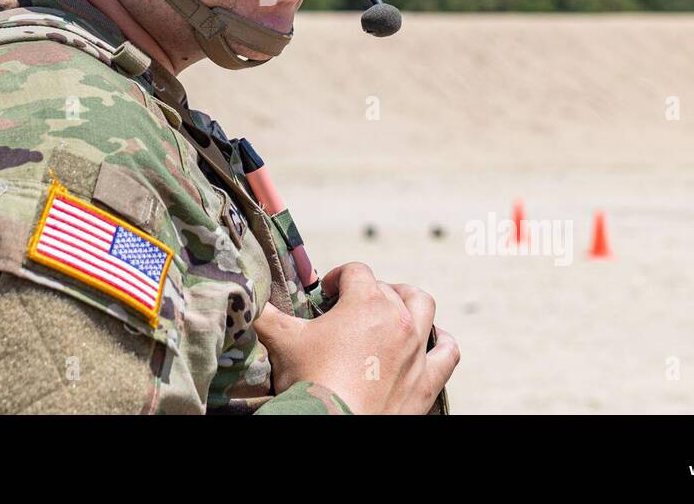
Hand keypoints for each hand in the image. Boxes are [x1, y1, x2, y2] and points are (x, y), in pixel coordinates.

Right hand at [252, 261, 458, 413]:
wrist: (334, 423)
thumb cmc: (309, 380)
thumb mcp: (280, 339)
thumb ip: (264, 313)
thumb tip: (245, 296)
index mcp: (366, 301)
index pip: (356, 271)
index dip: (338, 277)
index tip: (325, 293)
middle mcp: (397, 319)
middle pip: (388, 288)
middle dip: (370, 291)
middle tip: (351, 307)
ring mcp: (417, 349)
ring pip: (425, 309)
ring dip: (410, 303)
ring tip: (395, 310)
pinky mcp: (427, 380)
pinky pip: (448, 353)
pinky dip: (443, 343)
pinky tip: (434, 342)